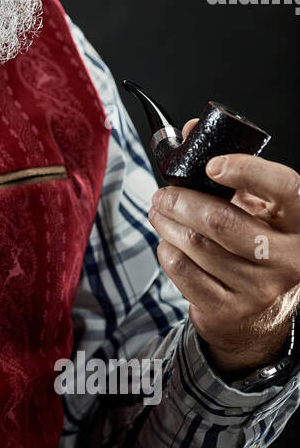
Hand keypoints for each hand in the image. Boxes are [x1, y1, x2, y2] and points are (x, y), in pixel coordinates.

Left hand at [147, 120, 299, 378]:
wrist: (260, 316)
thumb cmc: (259, 248)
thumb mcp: (260, 209)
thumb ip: (232, 171)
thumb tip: (192, 131)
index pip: (284, 188)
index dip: (247, 171)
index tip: (212, 165)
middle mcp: (289, 257)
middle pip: (223, 221)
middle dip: (182, 201)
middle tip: (163, 194)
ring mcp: (260, 288)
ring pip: (198, 246)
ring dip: (168, 224)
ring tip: (160, 213)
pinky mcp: (229, 309)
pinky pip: (184, 271)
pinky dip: (168, 251)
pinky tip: (168, 243)